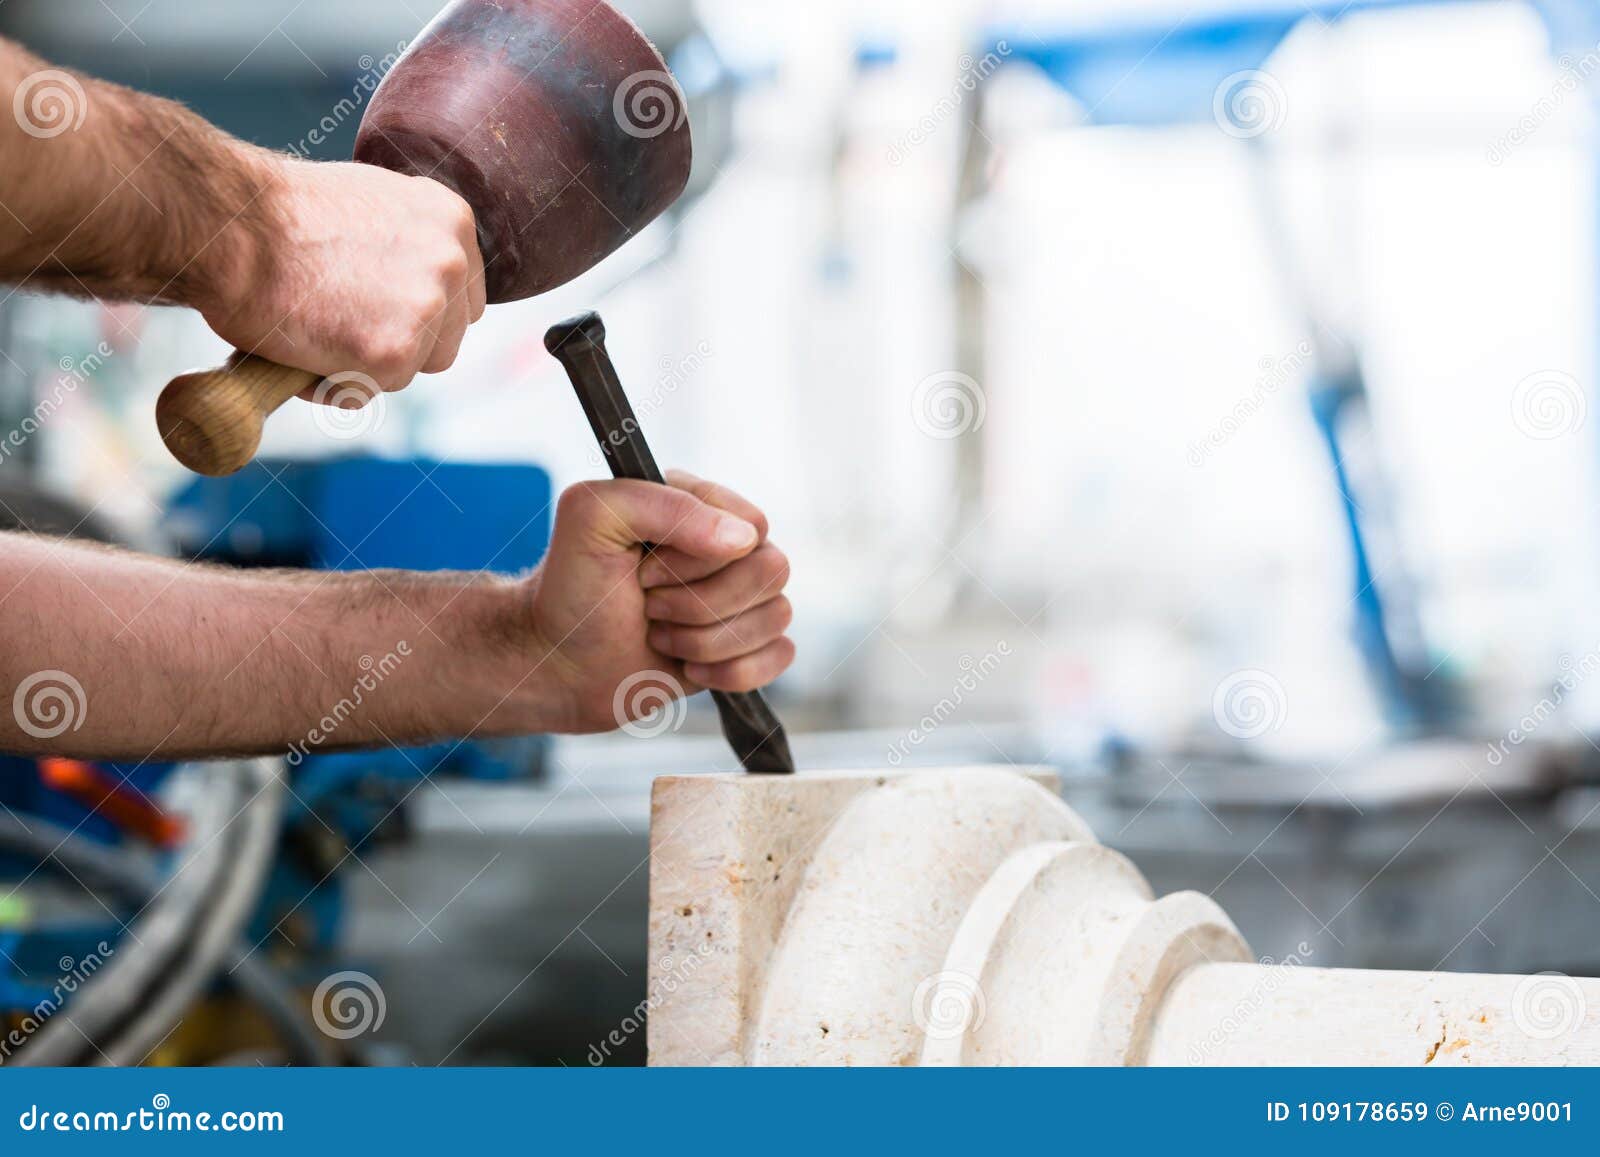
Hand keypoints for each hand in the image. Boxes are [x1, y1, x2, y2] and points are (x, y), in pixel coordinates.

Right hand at [198, 156, 485, 396]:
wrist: (230, 224)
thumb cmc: (274, 213)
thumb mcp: (364, 204)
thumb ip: (402, 243)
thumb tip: (406, 285)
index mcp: (450, 220)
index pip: (461, 295)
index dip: (420, 314)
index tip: (380, 314)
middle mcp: (451, 262)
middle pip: (446, 338)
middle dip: (400, 344)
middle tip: (340, 327)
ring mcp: (426, 308)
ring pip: (411, 369)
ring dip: (365, 366)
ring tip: (312, 333)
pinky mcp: (393, 352)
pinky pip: (365, 392)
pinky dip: (328, 385)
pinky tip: (298, 348)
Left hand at [522, 472, 794, 733]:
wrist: (556, 665)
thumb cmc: (569, 589)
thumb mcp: (592, 518)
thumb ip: (664, 505)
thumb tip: (744, 540)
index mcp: (697, 504)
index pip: (751, 523)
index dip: (700, 559)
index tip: (643, 574)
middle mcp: (726, 546)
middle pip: (772, 570)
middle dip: (701, 603)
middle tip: (649, 609)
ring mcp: (738, 597)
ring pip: (778, 615)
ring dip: (710, 640)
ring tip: (660, 638)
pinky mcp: (743, 644)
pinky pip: (783, 653)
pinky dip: (736, 671)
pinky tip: (691, 670)